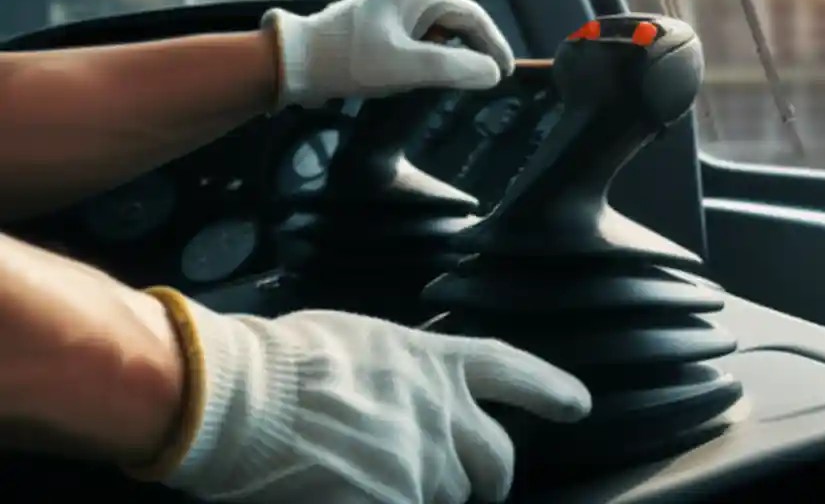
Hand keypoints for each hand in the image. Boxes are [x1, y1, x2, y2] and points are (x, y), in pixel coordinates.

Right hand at [162, 299, 590, 503]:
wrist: (241, 394)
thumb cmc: (280, 360)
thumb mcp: (357, 341)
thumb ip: (397, 366)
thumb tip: (399, 385)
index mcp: (432, 361)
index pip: (509, 370)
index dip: (548, 388)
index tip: (578, 405)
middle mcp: (441, 413)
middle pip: (496, 459)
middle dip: (491, 479)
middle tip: (480, 490)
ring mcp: (421, 464)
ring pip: (445, 496)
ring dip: (424, 495)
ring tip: (377, 480)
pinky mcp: (394, 501)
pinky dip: (394, 503)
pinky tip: (358, 494)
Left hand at [264, 0, 516, 106]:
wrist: (292, 64)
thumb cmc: (347, 62)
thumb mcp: (406, 68)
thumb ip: (454, 69)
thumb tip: (492, 73)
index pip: (471, 14)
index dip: (494, 43)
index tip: (506, 72)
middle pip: (456, 20)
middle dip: (476, 49)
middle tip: (490, 78)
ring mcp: (389, 9)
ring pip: (438, 31)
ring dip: (454, 54)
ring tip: (465, 80)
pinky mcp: (377, 26)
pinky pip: (418, 38)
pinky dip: (433, 56)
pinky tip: (431, 76)